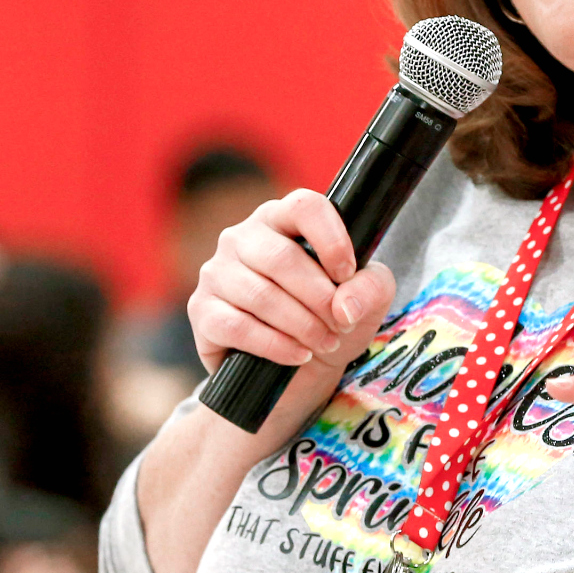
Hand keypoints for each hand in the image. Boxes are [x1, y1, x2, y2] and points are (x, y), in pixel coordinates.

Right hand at [189, 188, 395, 441]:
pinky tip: (299, 355)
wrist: (301, 366)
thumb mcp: (365, 299)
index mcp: (281, 218)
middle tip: (340, 325)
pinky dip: (275, 345)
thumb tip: (345, 305)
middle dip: (319, 298)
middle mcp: (242, 237)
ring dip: (302, 325)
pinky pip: (237, 326)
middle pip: (281, 258)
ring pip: (260, 295)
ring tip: (325, 343)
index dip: (330, 239)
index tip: (348, 275)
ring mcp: (216, 272)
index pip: (303, 206)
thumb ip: (371, 288)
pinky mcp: (202, 310)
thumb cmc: (330, 316)